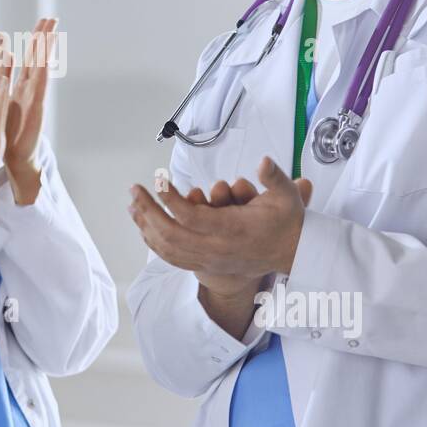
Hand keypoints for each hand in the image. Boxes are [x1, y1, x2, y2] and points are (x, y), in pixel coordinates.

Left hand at [2, 17, 56, 204]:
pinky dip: (42, 75)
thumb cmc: (7, 132)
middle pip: (38, 58)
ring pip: (42, 69)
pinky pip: (40, 89)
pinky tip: (46, 61)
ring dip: (47, 51)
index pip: (28, 57)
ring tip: (52, 32)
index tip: (39, 23)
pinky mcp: (37, 110)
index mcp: (20, 86)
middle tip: (52, 18)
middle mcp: (30, 89)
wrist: (15, 157)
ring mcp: (35, 98)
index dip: (32, 40)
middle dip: (44, 38)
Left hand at [128, 156, 313, 279]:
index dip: (170, 199)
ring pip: (168, 250)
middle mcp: (217, 249)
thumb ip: (274, 177)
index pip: (191, 218)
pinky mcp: (206, 266)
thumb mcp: (288, 196)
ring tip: (133, 206)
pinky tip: (145, 227)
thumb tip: (264, 160)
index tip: (159, 180)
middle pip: (171, 235)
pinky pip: (173, 258)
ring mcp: (210, 260)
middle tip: (134, 190)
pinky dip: (155, 243)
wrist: (292, 254)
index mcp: (233, 230)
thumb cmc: (286, 221)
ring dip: (146, 227)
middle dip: (149, 211)